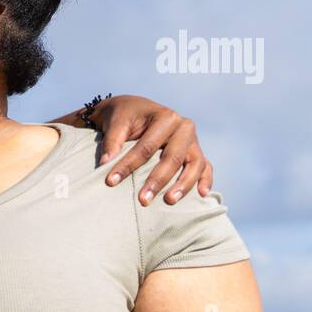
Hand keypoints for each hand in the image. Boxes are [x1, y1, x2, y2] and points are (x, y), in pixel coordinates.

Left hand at [92, 95, 213, 205]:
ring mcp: (193, 141)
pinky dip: (206, 180)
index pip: (147, 146)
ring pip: (195, 164)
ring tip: (169, 201)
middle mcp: (184, 127)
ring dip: (184, 185)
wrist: (134, 110)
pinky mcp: (196, 152)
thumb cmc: (125, 116)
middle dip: (158, 180)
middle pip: (174, 157)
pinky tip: (202, 194)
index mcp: (166, 117)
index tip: (111, 181)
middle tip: (143, 200)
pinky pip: (206, 167)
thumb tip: (106, 162)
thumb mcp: (116, 122)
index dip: (129, 165)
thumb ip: (112, 140)